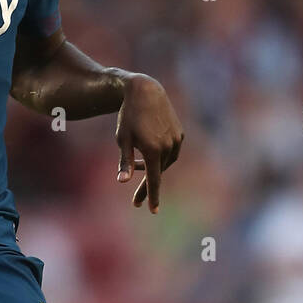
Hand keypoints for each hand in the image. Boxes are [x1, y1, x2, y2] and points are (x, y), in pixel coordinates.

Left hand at [115, 75, 183, 212]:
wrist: (146, 91)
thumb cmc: (128, 116)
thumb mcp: (122, 139)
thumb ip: (125, 162)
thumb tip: (122, 181)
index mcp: (153, 150)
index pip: (153, 180)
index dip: (152, 196)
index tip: (153, 210)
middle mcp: (168, 146)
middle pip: (158, 173)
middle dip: (147, 187)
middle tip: (136, 201)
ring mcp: (176, 140)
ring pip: (164, 163)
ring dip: (152, 169)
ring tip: (138, 166)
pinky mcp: (179, 134)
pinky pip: (170, 152)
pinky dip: (159, 157)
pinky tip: (148, 154)